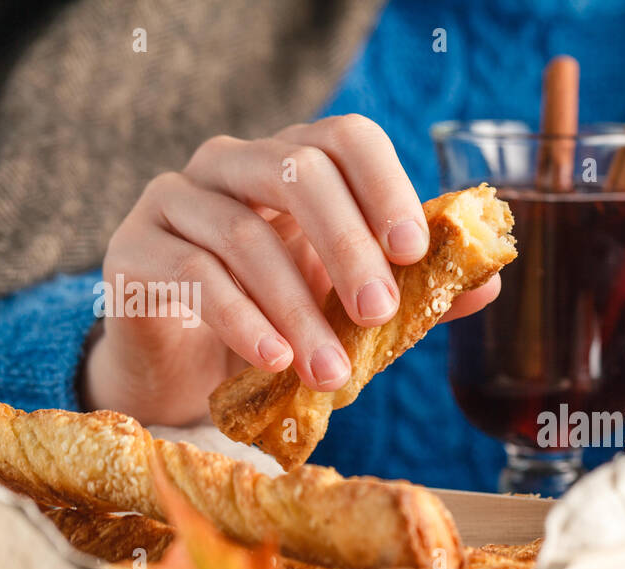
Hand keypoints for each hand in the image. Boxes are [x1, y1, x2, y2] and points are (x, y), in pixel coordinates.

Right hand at [83, 114, 499, 423]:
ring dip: (299, 311)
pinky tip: (274, 360)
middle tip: (380, 314)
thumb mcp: (352, 308)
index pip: (345, 140)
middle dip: (347, 247)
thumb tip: (489, 285)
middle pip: (297, 172)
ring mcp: (177, 200)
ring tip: (332, 372)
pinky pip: (195, 276)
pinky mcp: (135, 251)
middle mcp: (232, 164)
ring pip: (244, 235)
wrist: (188, 367)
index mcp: (295, 164)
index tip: (414, 252)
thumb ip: (415, 293)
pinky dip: (243, 322)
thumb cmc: (279, 320)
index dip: (384, 187)